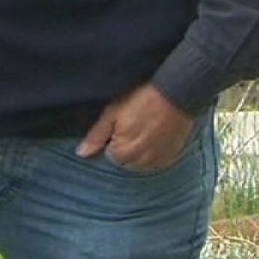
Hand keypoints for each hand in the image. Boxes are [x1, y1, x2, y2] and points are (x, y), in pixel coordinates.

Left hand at [75, 83, 194, 171]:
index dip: (113, 139)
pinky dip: (155, 153)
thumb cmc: (142, 100)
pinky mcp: (171, 159)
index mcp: (121, 153)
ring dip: (140, 152)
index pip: (109, 155)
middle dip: (126, 147)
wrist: (176, 94)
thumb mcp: (113, 112)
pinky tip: (157, 136)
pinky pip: (156, 162)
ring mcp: (157, 163)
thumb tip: (81, 154)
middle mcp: (139, 164)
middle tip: (135, 125)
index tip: (122, 124)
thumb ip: (96, 136)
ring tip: (147, 130)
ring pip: (140, 164)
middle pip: (125, 161)